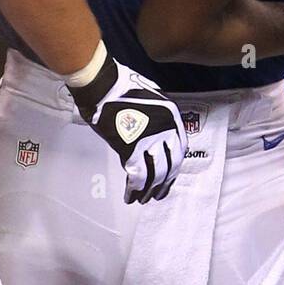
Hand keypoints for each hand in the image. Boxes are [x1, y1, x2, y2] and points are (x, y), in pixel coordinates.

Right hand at [70, 53, 185, 203]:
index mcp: (172, 116)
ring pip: (155, 174)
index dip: (173, 168)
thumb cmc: (122, 87)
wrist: (103, 85)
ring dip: (148, 191)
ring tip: (142, 199)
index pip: (180, 150)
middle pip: (170, 165)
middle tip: (157, 195)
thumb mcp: (153, 97)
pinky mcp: (131, 147)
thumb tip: (158, 138)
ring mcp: (149, 138)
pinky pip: (137, 175)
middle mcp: (166, 129)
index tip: (168, 177)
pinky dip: (134, 189)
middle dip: (163, 184)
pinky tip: (130, 195)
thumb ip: (160, 118)